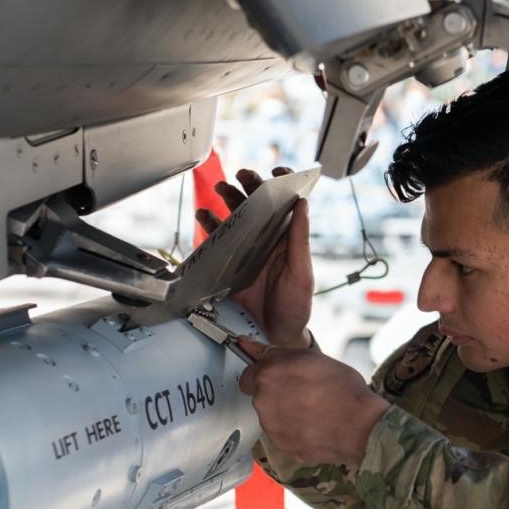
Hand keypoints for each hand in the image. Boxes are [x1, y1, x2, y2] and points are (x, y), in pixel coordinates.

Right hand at [195, 167, 312, 349]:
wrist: (272, 336)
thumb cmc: (294, 307)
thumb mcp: (302, 273)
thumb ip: (300, 239)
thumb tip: (304, 203)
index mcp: (288, 238)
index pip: (287, 203)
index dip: (283, 183)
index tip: (277, 172)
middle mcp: (267, 238)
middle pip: (257, 203)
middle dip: (249, 184)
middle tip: (242, 175)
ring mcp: (246, 249)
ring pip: (235, 215)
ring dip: (227, 198)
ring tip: (221, 189)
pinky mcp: (228, 261)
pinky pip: (216, 238)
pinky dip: (209, 224)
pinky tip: (204, 215)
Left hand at [237, 338, 390, 466]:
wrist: (361, 426)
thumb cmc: (343, 390)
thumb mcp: (311, 358)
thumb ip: (274, 353)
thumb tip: (249, 346)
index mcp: (268, 375)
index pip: (248, 374)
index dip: (265, 374)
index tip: (278, 377)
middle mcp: (264, 402)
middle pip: (261, 396)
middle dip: (277, 394)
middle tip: (304, 391)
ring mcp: (272, 426)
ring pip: (272, 417)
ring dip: (285, 413)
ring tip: (312, 409)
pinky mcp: (282, 445)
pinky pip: (282, 435)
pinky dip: (294, 431)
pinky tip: (313, 424)